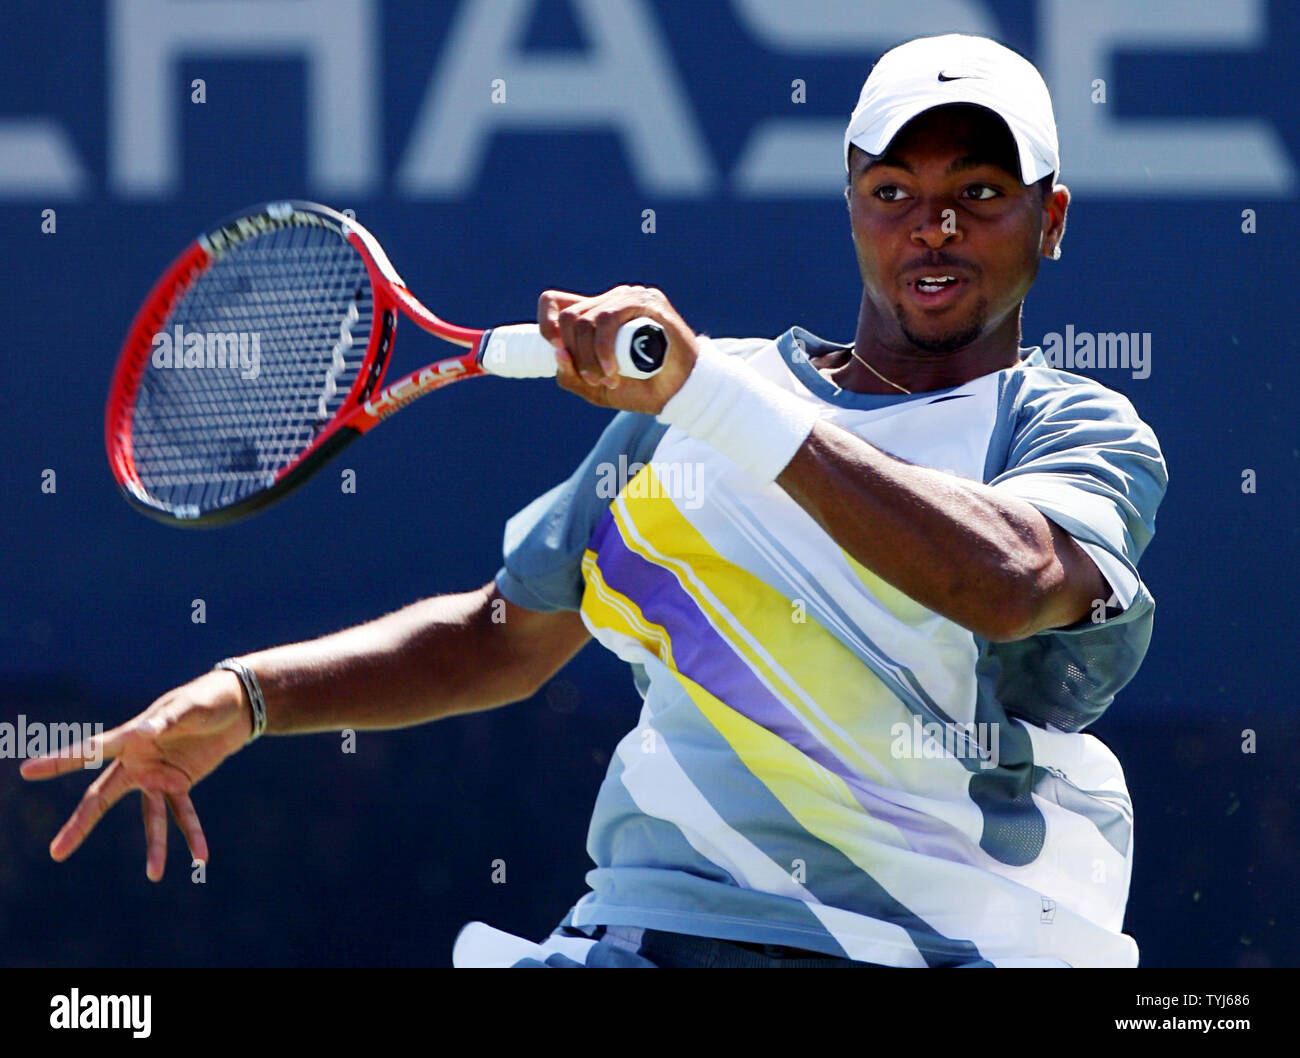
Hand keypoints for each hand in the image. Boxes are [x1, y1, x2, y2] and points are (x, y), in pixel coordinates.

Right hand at [19, 669, 253, 880]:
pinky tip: (201, 856)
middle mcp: (137, 760)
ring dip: (154, 845)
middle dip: (81, 824)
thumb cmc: (205, 700)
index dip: (59, 761)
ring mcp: (157, 775)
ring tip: (154, 875)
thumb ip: (166, 720)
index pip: (91, 750)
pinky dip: (193, 833)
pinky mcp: (180, 782)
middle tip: (56, 852)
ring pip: (149, 817)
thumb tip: (142, 731)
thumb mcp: (188, 707)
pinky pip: (183, 812)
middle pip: (102, 797)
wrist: (236, 705)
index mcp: (131, 736)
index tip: (27, 771)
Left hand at [538, 285, 697, 414]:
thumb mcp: (595, 388)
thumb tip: (557, 351)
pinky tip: (613, 369)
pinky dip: (603, 348)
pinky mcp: (646, 302)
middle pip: (569, 317)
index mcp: (596, 315)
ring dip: (590, 358)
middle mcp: (610, 302)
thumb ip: (570, 375)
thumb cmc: (642, 389)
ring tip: (609, 379)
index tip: (557, 350)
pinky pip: (608, 318)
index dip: (546, 323)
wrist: (681, 392)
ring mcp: (628, 299)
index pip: (555, 302)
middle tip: (595, 380)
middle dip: (574, 356)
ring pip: (586, 319)